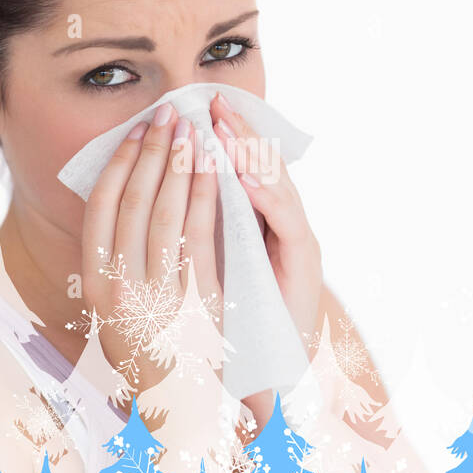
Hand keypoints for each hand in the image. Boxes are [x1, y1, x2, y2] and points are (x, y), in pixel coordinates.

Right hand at [80, 102, 224, 392]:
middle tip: (167, 115)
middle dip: (151, 151)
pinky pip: (200, 235)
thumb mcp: (119, 316)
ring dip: (178, 163)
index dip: (118, 165)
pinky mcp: (194, 302)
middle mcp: (118, 290)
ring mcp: (157, 296)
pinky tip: (215, 168)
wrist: (186, 415)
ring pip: (165, 211)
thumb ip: (116, 272)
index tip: (135, 134)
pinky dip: (205, 194)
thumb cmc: (154, 359)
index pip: (99, 210)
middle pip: (132, 202)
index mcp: (94, 288)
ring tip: (192, 127)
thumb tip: (116, 218)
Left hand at [210, 90, 322, 354]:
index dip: (225, 139)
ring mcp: (299, 240)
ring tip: (227, 128)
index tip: (195, 112)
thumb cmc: (246, 323)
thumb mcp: (218, 273)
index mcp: (263, 223)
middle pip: (263, 167)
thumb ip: (206, 235)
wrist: (280, 369)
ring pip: (277, 184)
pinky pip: (285, 222)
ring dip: (251, 154)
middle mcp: (287, 225)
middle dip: (239, 133)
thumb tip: (166, 198)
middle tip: (214, 103)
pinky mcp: (306, 260)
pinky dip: (266, 196)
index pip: (245, 170)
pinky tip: (245, 176)